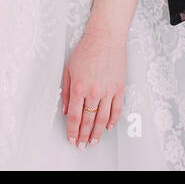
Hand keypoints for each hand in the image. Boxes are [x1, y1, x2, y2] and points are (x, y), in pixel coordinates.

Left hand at [61, 28, 125, 148]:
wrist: (105, 38)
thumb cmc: (86, 50)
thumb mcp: (68, 70)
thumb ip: (66, 92)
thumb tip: (66, 110)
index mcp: (79, 88)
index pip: (75, 117)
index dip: (72, 131)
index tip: (72, 139)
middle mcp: (94, 92)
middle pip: (88, 121)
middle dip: (84, 136)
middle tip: (82, 145)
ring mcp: (108, 91)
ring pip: (102, 119)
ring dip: (97, 133)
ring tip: (93, 141)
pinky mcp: (119, 88)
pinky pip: (116, 109)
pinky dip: (112, 121)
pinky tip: (107, 127)